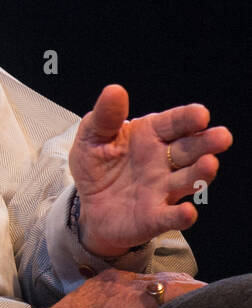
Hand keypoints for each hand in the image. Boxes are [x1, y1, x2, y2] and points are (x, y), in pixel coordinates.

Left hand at [69, 84, 230, 257]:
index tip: (201, 114)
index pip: (173, 124)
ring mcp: (162, 190)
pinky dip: (180, 215)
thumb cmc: (95, 164)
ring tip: (209, 164)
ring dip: (200, 173)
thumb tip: (114, 90)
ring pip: (187, 180)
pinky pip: (170, 217)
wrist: (86, 205)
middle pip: (189, 150)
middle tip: (221, 136)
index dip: (187, 118)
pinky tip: (188, 212)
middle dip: (206, 143)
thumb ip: (105, 116)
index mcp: (150, 135)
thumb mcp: (92, 136)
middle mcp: (163, 161)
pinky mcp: (154, 217)